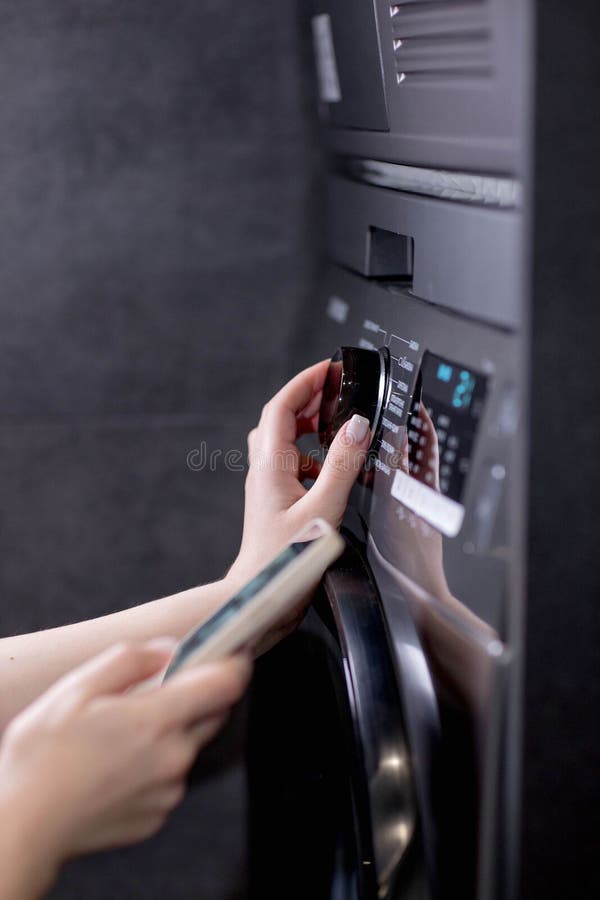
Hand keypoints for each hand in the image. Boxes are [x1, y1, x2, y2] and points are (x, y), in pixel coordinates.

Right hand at [0, 641, 250, 891]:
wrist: (22, 827)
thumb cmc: (42, 755)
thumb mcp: (77, 687)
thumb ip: (131, 658)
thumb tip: (169, 650)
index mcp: (158, 720)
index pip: (227, 684)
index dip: (235, 661)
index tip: (231, 650)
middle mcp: (174, 758)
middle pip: (215, 712)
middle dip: (197, 694)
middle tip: (158, 689)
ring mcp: (169, 791)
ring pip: (189, 745)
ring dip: (171, 732)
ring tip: (121, 733)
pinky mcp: (158, 815)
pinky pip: (170, 777)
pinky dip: (155, 764)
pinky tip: (116, 764)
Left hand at [225, 360, 369, 647]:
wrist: (260, 596)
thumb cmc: (282, 562)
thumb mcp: (322, 510)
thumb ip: (341, 466)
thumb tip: (357, 426)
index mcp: (271, 466)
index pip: (282, 407)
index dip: (304, 382)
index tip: (329, 368)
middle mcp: (266, 471)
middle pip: (282, 419)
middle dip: (310, 399)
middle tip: (339, 390)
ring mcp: (269, 486)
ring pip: (287, 441)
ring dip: (311, 426)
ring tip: (340, 424)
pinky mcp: (277, 502)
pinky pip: (295, 465)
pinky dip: (316, 457)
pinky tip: (336, 470)